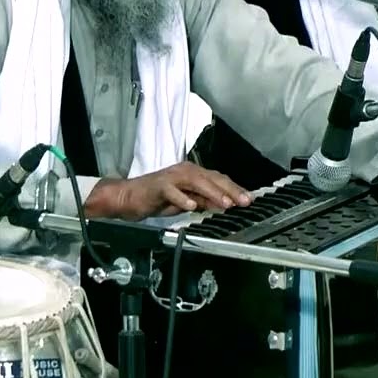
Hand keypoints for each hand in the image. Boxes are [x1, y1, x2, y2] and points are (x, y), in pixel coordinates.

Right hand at [82, 162, 251, 220]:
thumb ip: (204, 201)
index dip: (234, 189)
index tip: (248, 200)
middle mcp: (184, 171)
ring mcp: (171, 177)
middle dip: (229, 190)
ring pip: (196, 181)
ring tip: (225, 203)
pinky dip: (183, 198)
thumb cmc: (156, 198)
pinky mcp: (159, 185)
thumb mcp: (186, 202)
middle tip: (243, 201)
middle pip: (211, 178)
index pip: (218, 179)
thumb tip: (224, 205)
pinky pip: (173, 191)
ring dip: (212, 192)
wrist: (129, 197)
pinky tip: (192, 206)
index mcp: (192, 173)